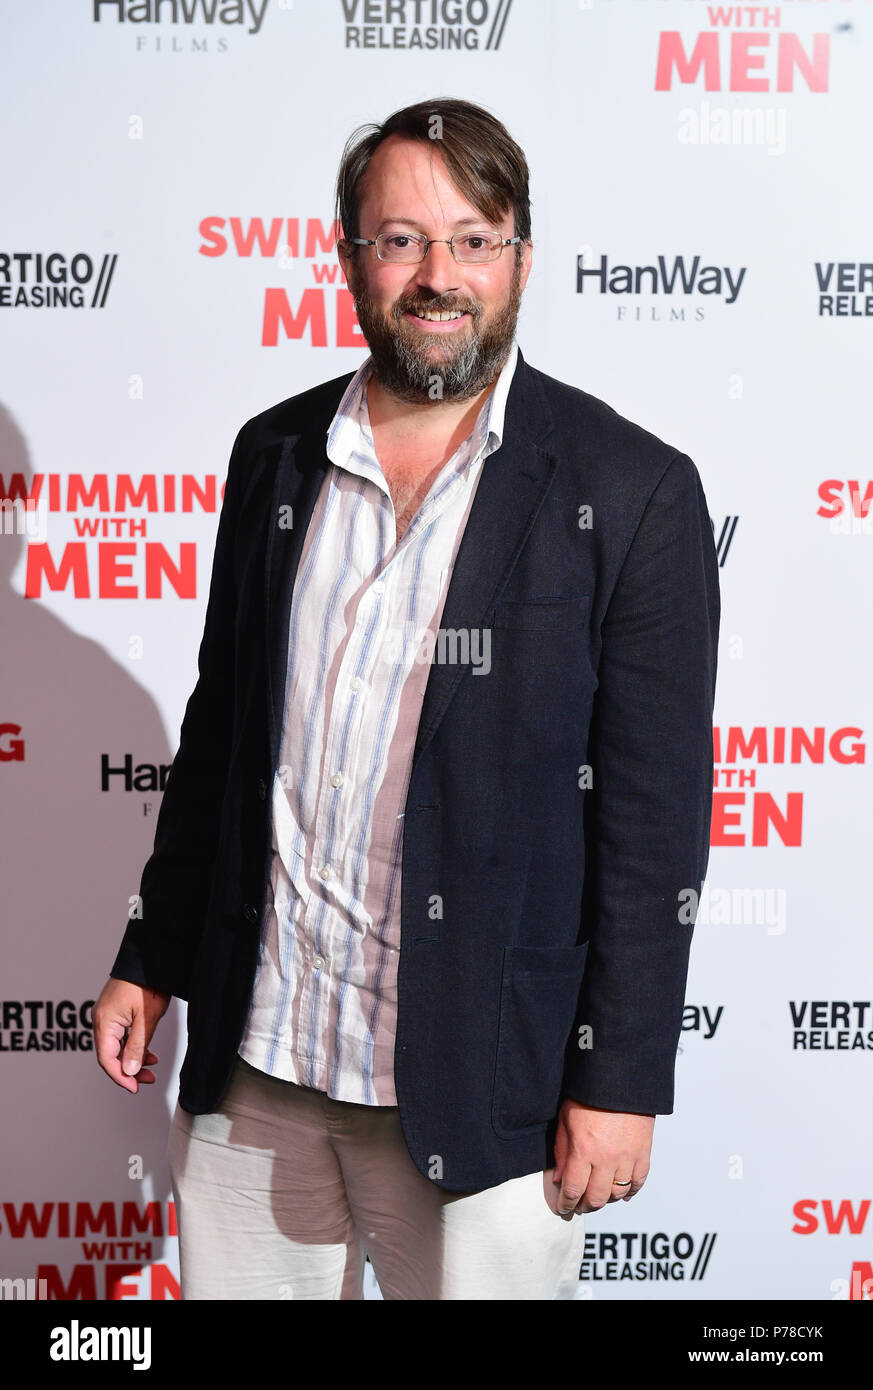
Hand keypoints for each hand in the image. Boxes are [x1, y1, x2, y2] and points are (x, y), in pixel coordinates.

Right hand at [92, 978, 170, 1093]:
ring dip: (132, 1058)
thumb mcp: (146, 1019)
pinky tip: (147, 1052)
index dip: (120, 1077)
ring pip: (116, 1046)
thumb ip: (137, 1047)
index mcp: (104, 1022)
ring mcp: (107, 1014)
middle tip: (147, 1079)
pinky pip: (120, 1035)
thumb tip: (129, 1071)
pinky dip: (132, 1045)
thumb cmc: (147, 982)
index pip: (107, 1059)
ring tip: (151, 1066)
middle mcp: (101, 1018)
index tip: (134, 1087)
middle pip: (110, 1054)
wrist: (150, 958)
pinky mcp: (115, 1010)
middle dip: (129, 1070)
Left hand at [552, 1098, 653, 1216]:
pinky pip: (639, 1181)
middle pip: (597, 1198)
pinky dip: (630, 1191)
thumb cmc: (589, 1093)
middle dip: (585, 1206)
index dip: (566, 1203)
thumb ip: (561, 1150)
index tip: (562, 1208)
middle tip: (578, 1205)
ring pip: (618, 1194)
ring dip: (606, 1199)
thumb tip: (559, 1178)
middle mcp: (607, 1159)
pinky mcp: (644, 1151)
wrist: (619, 1075)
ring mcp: (628, 1156)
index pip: (573, 1190)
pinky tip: (622, 1193)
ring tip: (598, 1197)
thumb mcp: (565, 1118)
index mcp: (584, 1150)